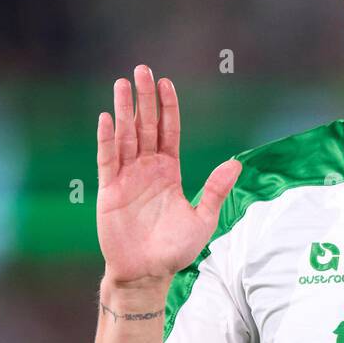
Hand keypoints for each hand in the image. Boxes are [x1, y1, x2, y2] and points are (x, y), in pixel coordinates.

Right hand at [95, 65, 241, 286]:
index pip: (168, 132)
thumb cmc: (175, 249)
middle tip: (142, 70)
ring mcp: (127, 177)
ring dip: (124, 110)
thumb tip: (237, 163)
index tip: (167, 83)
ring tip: (122, 83)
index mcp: (169, 172)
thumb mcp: (203, 218)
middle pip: (145, 126)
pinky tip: (107, 117)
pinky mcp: (110, 190)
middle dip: (144, 98)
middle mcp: (147, 169)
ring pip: (125, 136)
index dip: (167, 108)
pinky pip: (108, 159)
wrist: (148, 273)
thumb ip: (216, 189)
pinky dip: (107, 139)